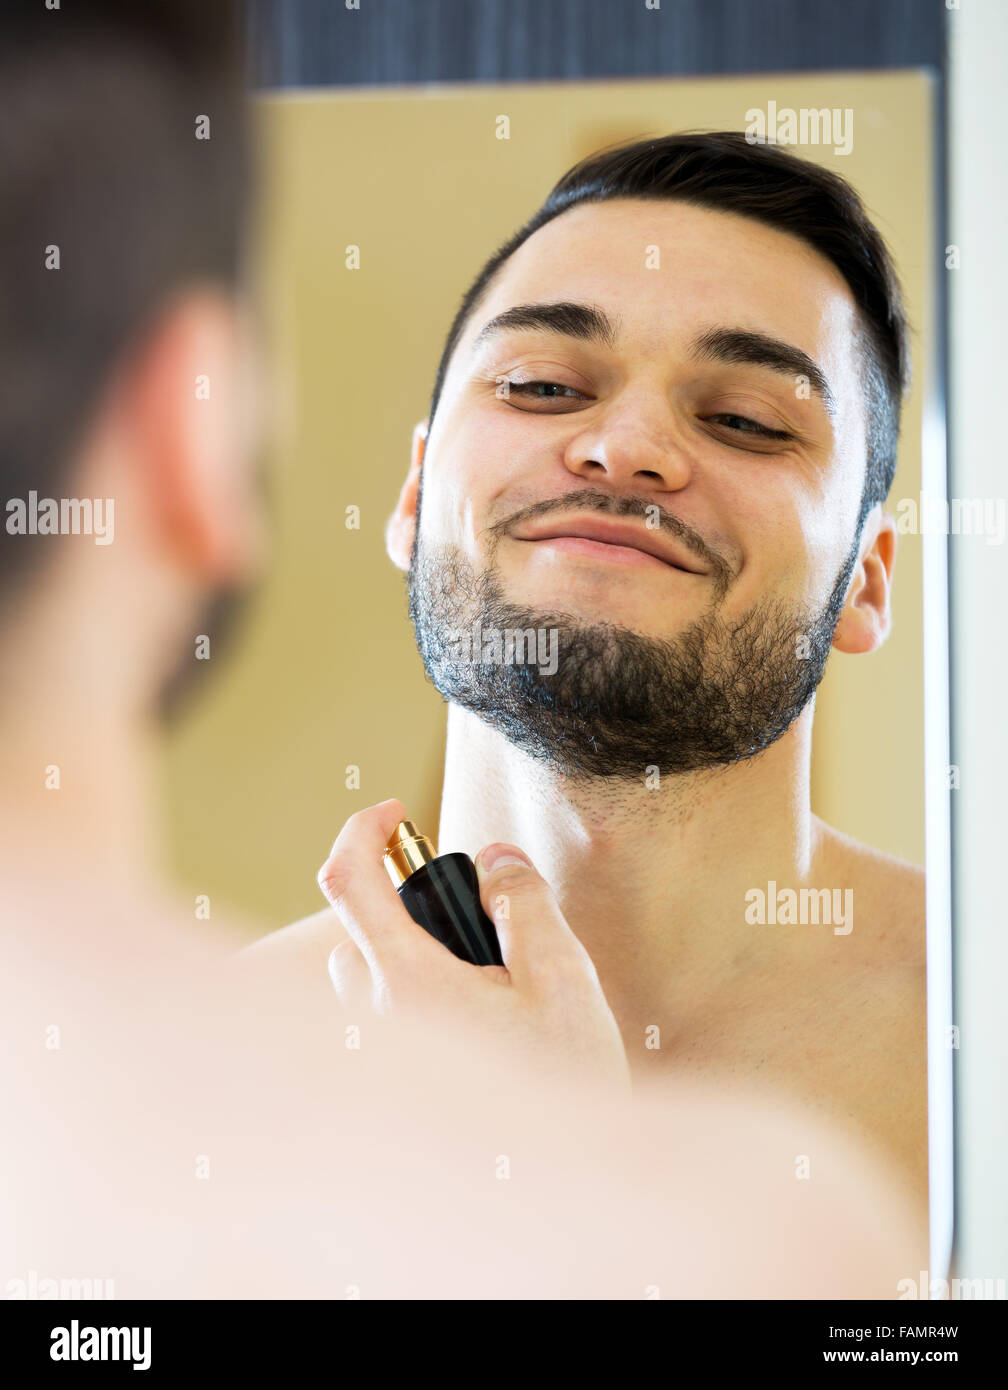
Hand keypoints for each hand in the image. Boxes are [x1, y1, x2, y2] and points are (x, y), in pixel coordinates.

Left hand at [318, 799, 629, 1096]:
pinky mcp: (394, 1085)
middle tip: (489, 935)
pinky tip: (485, 1031)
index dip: (362, 829)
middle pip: (363, 932)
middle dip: (416, 914)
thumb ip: (524, 902)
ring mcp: (380, 1056)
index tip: (395, 811)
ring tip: (493, 991)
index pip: (347, 881)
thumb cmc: (562, 1084)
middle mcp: (376, 1018)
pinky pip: (390, 1019)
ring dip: (416, 960)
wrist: (559, 1191)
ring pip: (373, 979)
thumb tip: (496, 856)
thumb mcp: (561, 977)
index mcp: (406, 982)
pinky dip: (423, 1001)